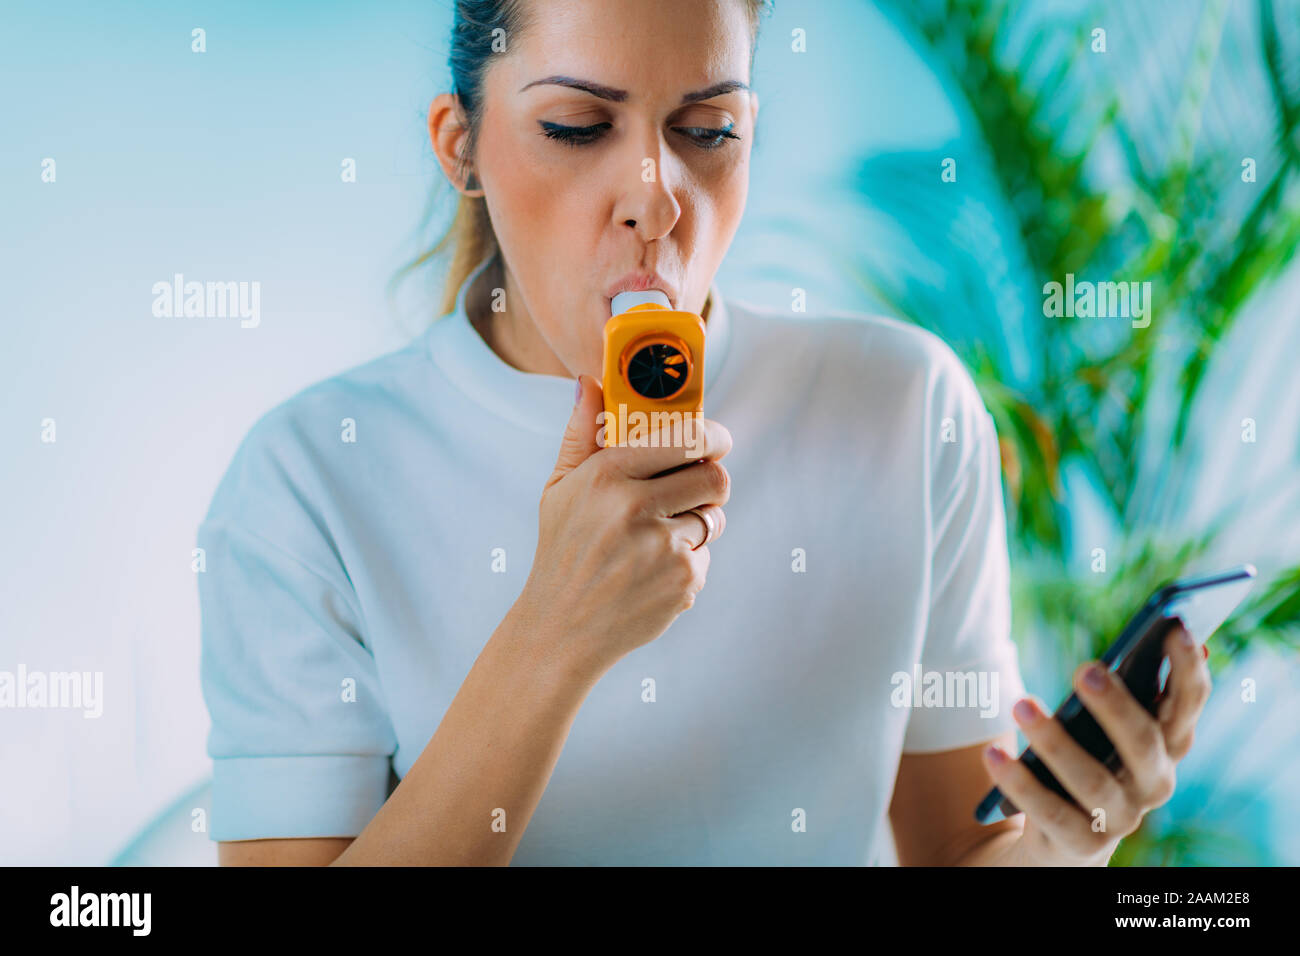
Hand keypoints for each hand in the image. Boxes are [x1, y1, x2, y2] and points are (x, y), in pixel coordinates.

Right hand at [511, 373, 731, 677]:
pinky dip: (687, 561)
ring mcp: (662, 548)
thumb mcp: (560, 488)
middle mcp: (635, 508)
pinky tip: (652, 572)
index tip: (716, 440)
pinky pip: (705, 555)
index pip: (686, 438)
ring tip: (661, 536)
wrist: (561, 628)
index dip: (712, 437)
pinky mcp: (682, 582)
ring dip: (699, 523)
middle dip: (712, 480)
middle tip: (699, 486)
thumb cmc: (562, 549)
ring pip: (713, 517)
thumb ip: (582, 434)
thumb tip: (590, 381)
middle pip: (714, 476)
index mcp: (607, 474)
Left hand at [981, 624, 1209, 864]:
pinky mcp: (1082, 844)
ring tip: (1020, 704)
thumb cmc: (1090, 757)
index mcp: (1168, 744)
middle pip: (1144, 743)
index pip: (1188, 703)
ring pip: (1093, 781)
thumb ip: (1129, 686)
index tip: (1173, 627)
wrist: (1064, 837)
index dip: (1187, 667)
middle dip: (1117, 706)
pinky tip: (994, 754)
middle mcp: (1154, 782)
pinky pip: (1050, 813)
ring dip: (1056, 741)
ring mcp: (1120, 818)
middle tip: (1086, 669)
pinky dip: (1021, 783)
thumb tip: (1157, 632)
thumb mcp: (1107, 723)